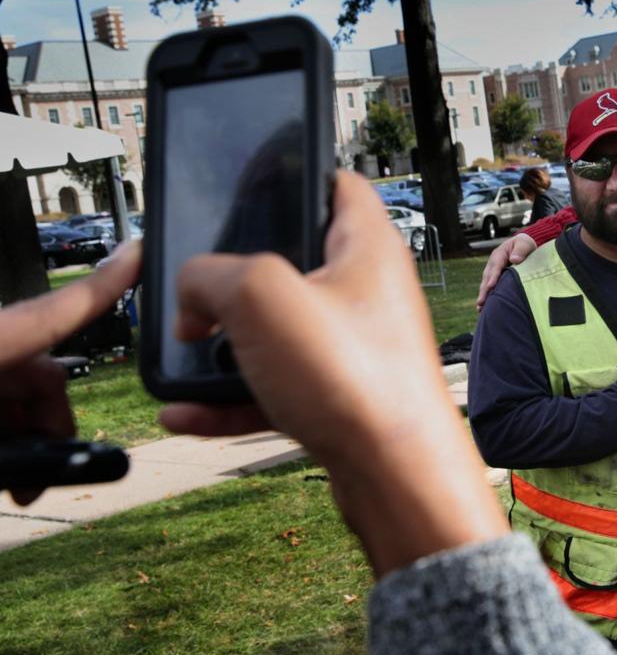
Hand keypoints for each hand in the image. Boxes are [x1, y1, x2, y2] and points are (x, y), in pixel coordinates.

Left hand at [0, 242, 140, 504]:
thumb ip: (6, 460)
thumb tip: (35, 481)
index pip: (58, 311)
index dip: (108, 284)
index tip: (141, 254)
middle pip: (39, 369)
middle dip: (51, 424)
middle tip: (40, 479)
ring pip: (13, 387)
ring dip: (23, 435)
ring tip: (16, 487)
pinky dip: (2, 430)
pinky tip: (2, 469)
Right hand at [160, 171, 506, 574]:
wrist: (397, 476)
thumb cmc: (354, 378)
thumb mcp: (259, 297)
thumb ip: (209, 275)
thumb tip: (192, 293)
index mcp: (366, 247)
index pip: (336, 186)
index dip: (292, 177)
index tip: (247, 187)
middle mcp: (368, 292)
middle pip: (293, 264)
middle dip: (236, 278)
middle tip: (196, 292)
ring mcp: (356, 347)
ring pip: (279, 332)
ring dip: (226, 345)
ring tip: (180, 354)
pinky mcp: (343, 396)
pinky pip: (277, 387)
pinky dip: (232, 398)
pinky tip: (184, 412)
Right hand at [476, 233, 535, 310]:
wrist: (522, 244)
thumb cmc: (524, 244)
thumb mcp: (524, 244)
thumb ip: (520, 251)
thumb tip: (514, 259)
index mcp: (499, 254)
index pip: (496, 266)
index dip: (493, 276)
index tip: (490, 286)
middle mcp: (493, 263)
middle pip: (487, 277)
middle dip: (484, 290)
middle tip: (481, 302)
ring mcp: (492, 270)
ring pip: (486, 283)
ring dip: (483, 295)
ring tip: (480, 307)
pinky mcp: (494, 277)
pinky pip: (489, 286)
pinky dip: (487, 296)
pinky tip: (483, 307)